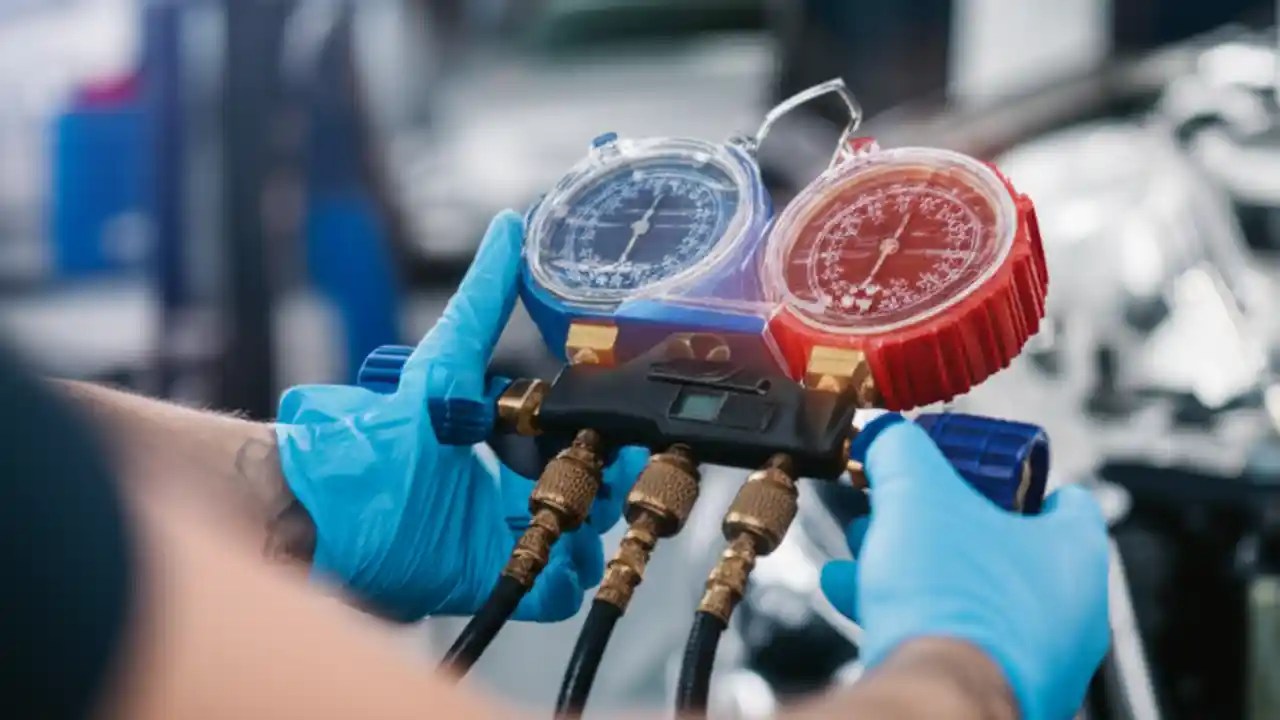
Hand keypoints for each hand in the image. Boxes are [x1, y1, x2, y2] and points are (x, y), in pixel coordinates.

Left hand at [274, 211, 647, 622]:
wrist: (326, 509)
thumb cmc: (381, 434)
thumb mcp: (444, 360)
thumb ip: (481, 301)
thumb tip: (508, 227)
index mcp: (496, 444)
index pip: (566, 444)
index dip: (600, 441)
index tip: (625, 432)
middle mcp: (496, 494)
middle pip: (576, 496)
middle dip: (605, 489)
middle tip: (618, 478)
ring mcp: (494, 542)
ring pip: (569, 544)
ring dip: (591, 535)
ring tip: (594, 518)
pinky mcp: (486, 582)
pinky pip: (545, 590)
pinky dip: (564, 580)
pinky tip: (569, 559)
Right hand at [820, 415, 1109, 719]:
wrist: (939, 693)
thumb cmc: (955, 603)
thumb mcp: (916, 495)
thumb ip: (901, 452)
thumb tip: (886, 435)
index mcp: (1074, 554)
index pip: (1064, 498)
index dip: (1009, 477)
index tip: (973, 472)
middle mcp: (1070, 612)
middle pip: (1000, 547)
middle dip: (936, 526)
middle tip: (900, 514)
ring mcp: (1039, 659)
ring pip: (972, 596)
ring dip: (915, 570)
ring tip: (867, 554)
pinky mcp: (1001, 690)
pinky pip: (955, 640)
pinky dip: (911, 616)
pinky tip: (860, 597)